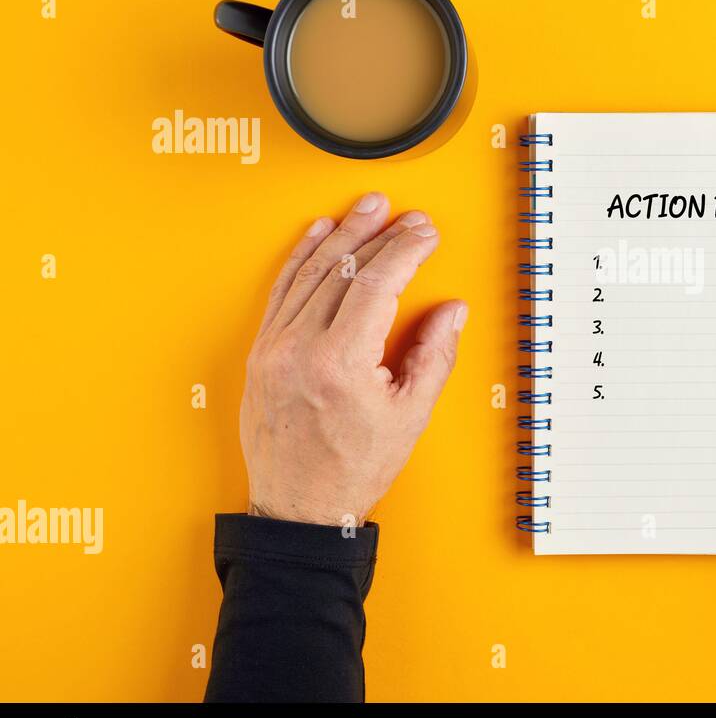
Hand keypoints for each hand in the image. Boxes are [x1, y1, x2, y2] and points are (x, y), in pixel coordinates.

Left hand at [239, 192, 467, 526]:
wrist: (298, 509)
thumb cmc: (352, 470)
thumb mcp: (410, 415)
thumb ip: (434, 355)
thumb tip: (450, 311)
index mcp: (339, 363)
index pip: (377, 283)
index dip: (406, 251)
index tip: (425, 234)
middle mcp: (300, 348)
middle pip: (343, 269)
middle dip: (379, 235)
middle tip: (404, 215)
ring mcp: (274, 348)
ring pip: (310, 272)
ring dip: (341, 234)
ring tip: (366, 209)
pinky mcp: (262, 353)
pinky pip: (282, 291)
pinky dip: (300, 258)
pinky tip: (317, 234)